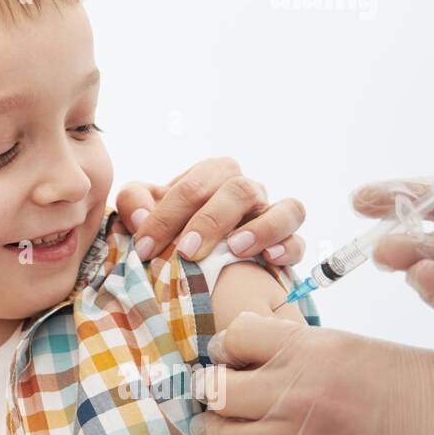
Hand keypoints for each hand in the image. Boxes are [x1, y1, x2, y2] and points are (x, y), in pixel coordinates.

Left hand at [116, 156, 305, 263]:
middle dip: (210, 220)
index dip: (165, 216)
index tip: (145, 247)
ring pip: (284, 208)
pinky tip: (270, 259)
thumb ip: (135, 203)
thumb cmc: (171, 226)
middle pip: (238, 190)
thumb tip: (142, 218)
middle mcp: (246, 189)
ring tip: (235, 248)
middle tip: (186, 251)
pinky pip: (298, 239)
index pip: (192, 186)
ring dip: (261, 228)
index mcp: (212, 174)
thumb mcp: (145, 210)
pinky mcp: (288, 241)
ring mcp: (271, 214)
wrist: (198, 253)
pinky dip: (288, 247)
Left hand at [193, 313, 433, 434]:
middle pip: (218, 389)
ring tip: (212, 431)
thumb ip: (315, 351)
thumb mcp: (368, 350)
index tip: (224, 357)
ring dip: (213, 434)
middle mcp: (298, 393)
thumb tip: (275, 355)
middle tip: (208, 397)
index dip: (224, 348)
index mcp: (314, 349)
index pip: (235, 337)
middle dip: (208, 393)